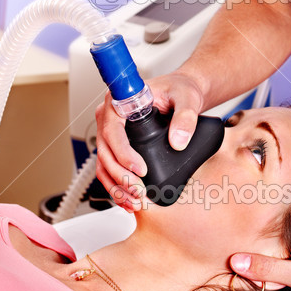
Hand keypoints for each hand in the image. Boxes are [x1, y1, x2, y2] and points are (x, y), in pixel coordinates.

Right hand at [94, 71, 205, 211]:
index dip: (123, 154)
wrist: (180, 92)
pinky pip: (109, 168)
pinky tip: (128, 200)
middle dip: (121, 177)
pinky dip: (116, 187)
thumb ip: (186, 117)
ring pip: (104, 164)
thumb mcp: (187, 98)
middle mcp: (110, 116)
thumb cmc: (179, 89)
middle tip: (140, 193)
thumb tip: (179, 141)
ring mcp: (110, 132)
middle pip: (105, 152)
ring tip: (135, 202)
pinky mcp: (116, 145)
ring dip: (117, 187)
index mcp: (119, 101)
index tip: (141, 170)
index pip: (113, 131)